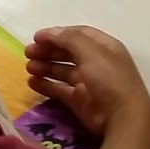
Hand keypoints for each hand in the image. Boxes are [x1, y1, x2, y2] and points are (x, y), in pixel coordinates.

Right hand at [25, 26, 149, 136]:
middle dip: (49, 50)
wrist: (121, 116)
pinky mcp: (79, 100)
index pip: (79, 35)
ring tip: (29, 67)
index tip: (36, 37)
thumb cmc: (109, 78)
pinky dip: (46, 85)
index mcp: (104, 47)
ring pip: (62, 71)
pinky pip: (59, 89)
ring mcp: (88, 82)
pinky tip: (32, 82)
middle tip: (28, 52)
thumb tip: (51, 32)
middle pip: (69, 52)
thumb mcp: (92, 52)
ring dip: (45, 67)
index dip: (58, 34)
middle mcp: (96, 63)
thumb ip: (70, 39)